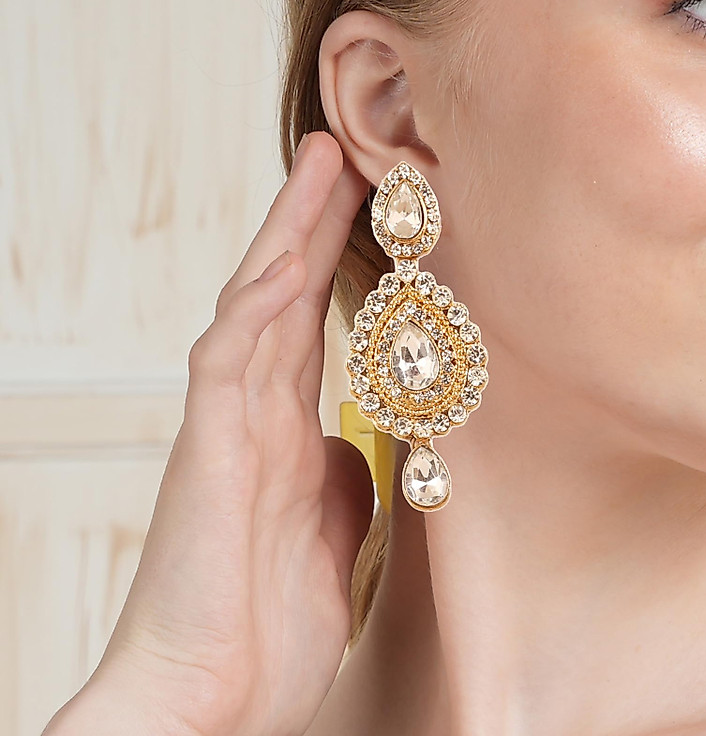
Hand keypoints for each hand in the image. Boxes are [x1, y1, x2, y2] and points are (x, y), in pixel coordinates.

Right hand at [45, 132, 375, 735]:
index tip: (372, 197)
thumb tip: (374, 430)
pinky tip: (279, 266)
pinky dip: (253, 310)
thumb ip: (348, 468)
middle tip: (342, 148)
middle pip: (286, 291)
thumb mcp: (337, 527)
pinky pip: (227, 363)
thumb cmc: (268, 623)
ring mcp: (229, 425)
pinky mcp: (208, 452)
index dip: (338, 254)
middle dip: (312, 217)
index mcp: (289, 426)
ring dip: (285, 235)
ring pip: (254, 305)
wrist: (216, 702)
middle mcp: (257, 411)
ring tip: (317, 167)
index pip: (315, 316)